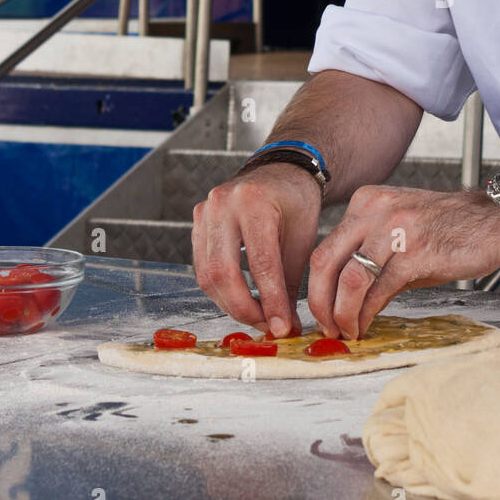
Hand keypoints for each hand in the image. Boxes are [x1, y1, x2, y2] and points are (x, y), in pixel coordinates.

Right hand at [192, 162, 321, 335]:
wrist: (281, 172)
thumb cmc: (296, 204)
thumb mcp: (302, 240)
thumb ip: (290, 283)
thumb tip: (284, 327)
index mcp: (255, 201)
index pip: (260, 263)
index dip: (270, 301)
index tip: (282, 327)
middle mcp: (223, 203)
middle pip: (221, 272)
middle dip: (243, 308)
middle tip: (265, 326)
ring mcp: (205, 210)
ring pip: (207, 274)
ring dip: (230, 303)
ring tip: (256, 317)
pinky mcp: (197, 221)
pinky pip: (202, 266)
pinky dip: (221, 289)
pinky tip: (241, 300)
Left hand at [307, 186, 499, 338]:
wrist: (496, 222)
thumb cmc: (449, 229)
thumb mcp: (400, 234)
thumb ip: (370, 260)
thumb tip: (344, 301)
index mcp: (366, 202)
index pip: (324, 247)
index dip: (317, 287)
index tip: (322, 311)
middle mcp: (375, 210)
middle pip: (325, 261)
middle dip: (319, 303)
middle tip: (326, 328)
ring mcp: (395, 229)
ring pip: (349, 278)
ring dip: (343, 313)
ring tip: (348, 331)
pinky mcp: (416, 252)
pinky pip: (379, 289)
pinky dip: (367, 313)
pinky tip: (367, 325)